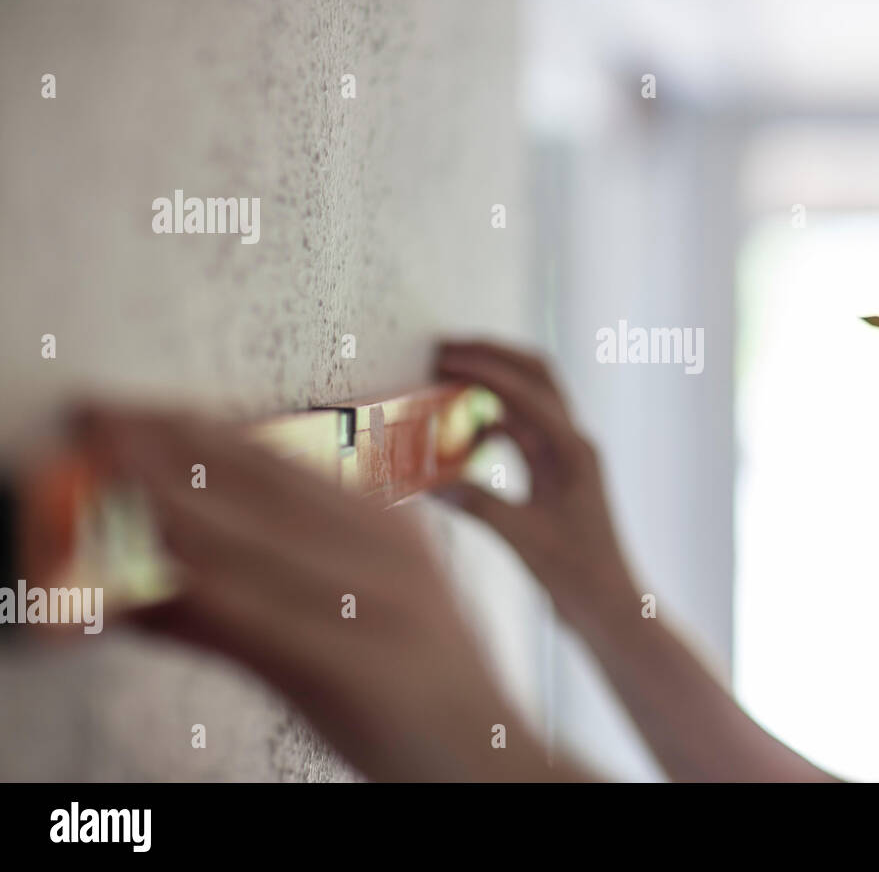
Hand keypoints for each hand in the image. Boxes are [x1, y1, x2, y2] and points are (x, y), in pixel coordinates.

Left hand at [75, 406, 536, 780]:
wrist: (487, 761)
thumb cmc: (414, 686)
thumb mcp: (353, 618)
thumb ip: (251, 602)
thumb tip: (152, 594)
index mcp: (388, 528)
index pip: (283, 462)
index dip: (200, 428)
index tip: (136, 407)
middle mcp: (385, 553)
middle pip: (264, 482)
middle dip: (173, 444)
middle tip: (100, 414)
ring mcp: (375, 606)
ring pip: (258, 540)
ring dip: (173, 500)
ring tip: (109, 468)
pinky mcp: (359, 668)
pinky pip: (267, 623)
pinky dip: (204, 596)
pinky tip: (155, 580)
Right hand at [433, 339, 639, 632]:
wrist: (608, 607)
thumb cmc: (578, 575)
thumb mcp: (522, 538)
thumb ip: (477, 505)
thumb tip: (430, 481)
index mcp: (574, 450)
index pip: (525, 393)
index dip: (482, 369)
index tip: (442, 356)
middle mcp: (574, 445)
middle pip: (536, 377)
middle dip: (493, 357)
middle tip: (445, 349)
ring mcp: (566, 458)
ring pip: (527, 403)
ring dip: (490, 387)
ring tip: (446, 380)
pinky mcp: (555, 476)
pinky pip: (520, 436)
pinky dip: (490, 427)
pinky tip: (462, 441)